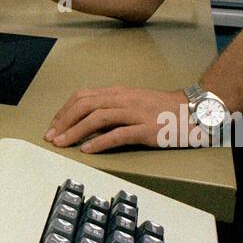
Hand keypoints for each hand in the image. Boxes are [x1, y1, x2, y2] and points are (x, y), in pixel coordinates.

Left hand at [44, 85, 201, 153]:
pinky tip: (87, 150)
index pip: (82, 97)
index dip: (64, 111)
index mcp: (117, 92)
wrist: (192, 111)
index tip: (53, 126)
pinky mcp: (146, 129)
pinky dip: (99, 142)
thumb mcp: (131, 101)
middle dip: (63, 121)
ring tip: (62, 143)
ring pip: (97, 118)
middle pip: (85, 105)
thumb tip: (85, 119)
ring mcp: (134, 113)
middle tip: (51, 137)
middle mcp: (123, 99)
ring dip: (75, 131)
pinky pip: (118, 134)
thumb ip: (110, 107)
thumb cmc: (160, 109)